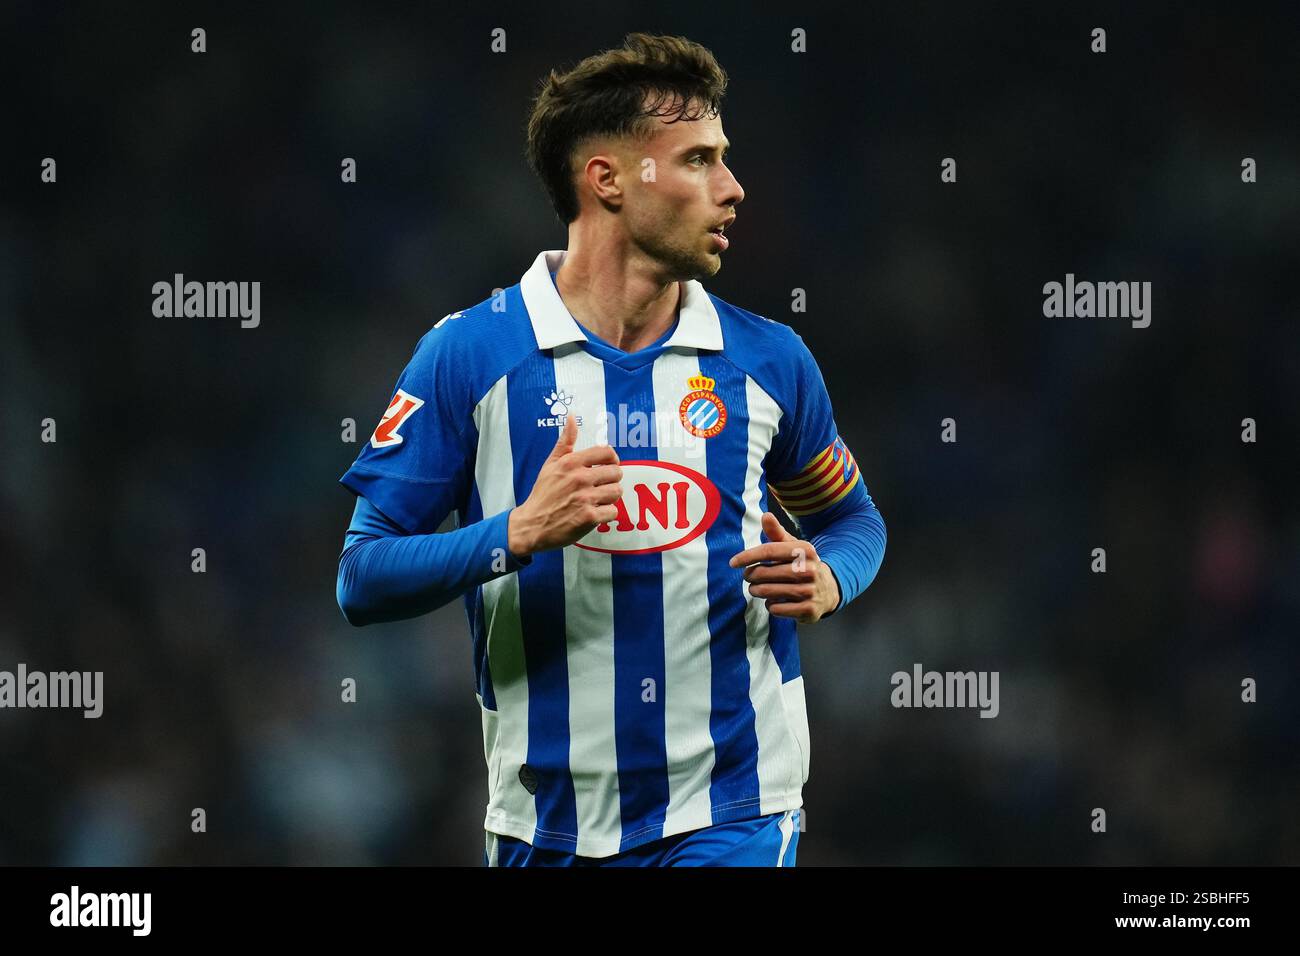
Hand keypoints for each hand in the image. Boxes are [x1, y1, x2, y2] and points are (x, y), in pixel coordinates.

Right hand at [507, 413, 621, 557]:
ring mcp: (585, 498)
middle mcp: (579, 478)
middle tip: (601, 486)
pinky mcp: (589, 517)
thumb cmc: (543, 494)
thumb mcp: (550, 464)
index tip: (609, 465)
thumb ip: (565, 442)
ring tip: (598, 500)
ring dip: (610, 497)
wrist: (532, 525)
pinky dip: (606, 514)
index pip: (607, 452)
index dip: (612, 459)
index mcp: (571, 463)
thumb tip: (572, 417)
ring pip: (617, 492)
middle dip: (611, 480)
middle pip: (616, 472)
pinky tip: (595, 513)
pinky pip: (613, 511)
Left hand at [728, 512, 840, 622]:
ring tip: (756, 589)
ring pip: (768, 592)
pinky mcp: (809, 610)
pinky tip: (774, 601)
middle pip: (764, 573)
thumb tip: (765, 515)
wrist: (829, 589)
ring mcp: (810, 591)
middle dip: (750, 576)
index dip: (747, 556)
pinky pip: (776, 609)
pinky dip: (770, 606)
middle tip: (748, 576)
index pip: (769, 551)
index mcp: (805, 550)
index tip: (733, 562)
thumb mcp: (793, 547)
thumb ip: (777, 532)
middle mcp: (809, 570)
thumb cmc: (802, 564)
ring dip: (756, 591)